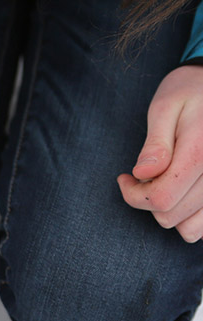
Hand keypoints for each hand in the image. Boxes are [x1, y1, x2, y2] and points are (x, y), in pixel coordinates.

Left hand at [118, 65, 202, 241]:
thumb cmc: (190, 92)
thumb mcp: (165, 107)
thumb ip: (155, 143)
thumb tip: (142, 174)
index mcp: (202, 153)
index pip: (161, 198)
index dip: (133, 195)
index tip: (125, 177)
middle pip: (171, 215)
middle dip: (147, 200)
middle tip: (143, 175)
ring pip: (189, 227)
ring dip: (168, 211)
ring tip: (162, 182)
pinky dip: (189, 218)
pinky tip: (180, 193)